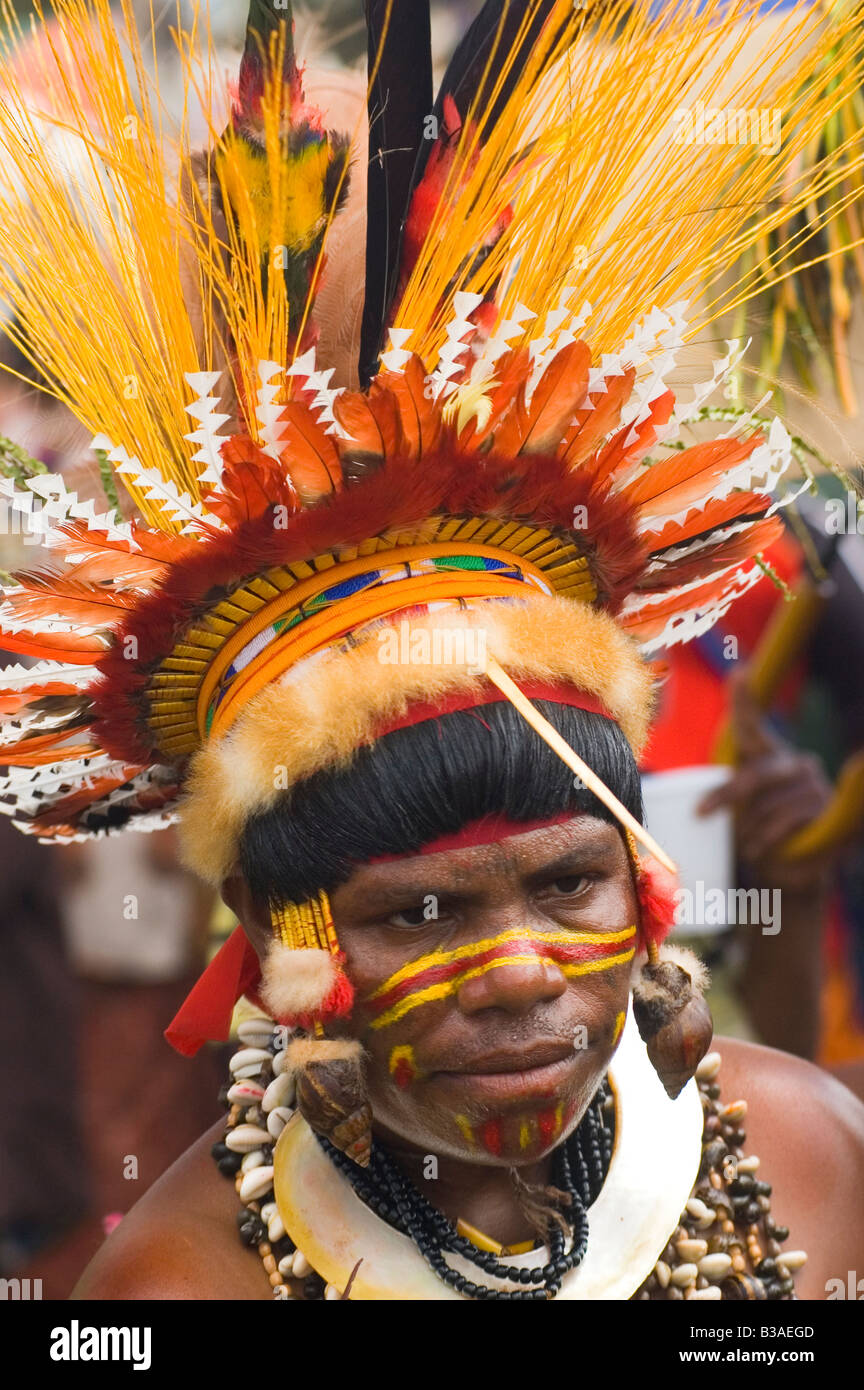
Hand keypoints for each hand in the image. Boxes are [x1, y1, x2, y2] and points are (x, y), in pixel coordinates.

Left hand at [697, 672, 833, 893]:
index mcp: (768, 758)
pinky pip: (785, 822)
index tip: (738, 673)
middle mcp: (794, 763)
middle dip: (725, 796)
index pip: (752, 726)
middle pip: (754, 775)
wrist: (792, 869)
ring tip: (747, 844)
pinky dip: (766, 840)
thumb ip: (724, 799)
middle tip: (701, 813)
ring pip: (766, 805)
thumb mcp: (737, 810)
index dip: (745, 700)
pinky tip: (761, 850)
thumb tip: (693, 810)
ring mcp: (814, 784)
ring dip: (748, 830)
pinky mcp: (825, 809)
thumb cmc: (757, 831)